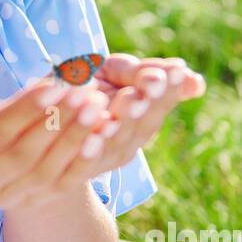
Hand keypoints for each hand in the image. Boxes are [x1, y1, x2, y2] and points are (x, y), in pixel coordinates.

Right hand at [0, 77, 115, 210]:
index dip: (26, 110)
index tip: (56, 82)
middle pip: (24, 156)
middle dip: (59, 123)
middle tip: (89, 92)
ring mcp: (2, 201)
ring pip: (45, 173)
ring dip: (76, 139)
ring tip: (100, 105)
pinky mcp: (24, 203)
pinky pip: (59, 185)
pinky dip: (83, 161)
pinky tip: (104, 134)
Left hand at [78, 52, 206, 181]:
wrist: (45, 127)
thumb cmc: (85, 89)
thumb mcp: (114, 74)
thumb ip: (145, 74)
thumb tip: (196, 82)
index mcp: (144, 117)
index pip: (160, 103)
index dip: (166, 88)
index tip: (171, 70)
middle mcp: (129, 141)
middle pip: (142, 124)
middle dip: (146, 102)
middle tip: (150, 84)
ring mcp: (105, 157)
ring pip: (117, 142)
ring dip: (122, 122)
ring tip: (126, 100)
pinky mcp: (78, 171)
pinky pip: (87, 162)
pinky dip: (92, 149)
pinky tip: (93, 134)